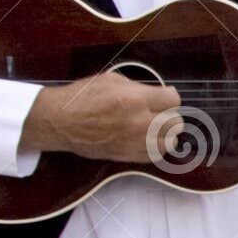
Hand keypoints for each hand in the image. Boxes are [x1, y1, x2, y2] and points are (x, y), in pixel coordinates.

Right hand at [20, 71, 182, 162]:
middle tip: (159, 112)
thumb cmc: (83, 97)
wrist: (61, 122)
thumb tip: (158, 94)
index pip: (174, 100)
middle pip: (176, 123)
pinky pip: (156, 156)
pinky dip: (156, 147)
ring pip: (170, 142)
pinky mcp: (128, 156)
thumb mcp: (113, 80)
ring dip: (166, 134)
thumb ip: (139, 88)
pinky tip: (147, 139)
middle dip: (169, 115)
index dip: (170, 97)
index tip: (163, 97)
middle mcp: (140, 122)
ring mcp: (135, 142)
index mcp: (136, 99)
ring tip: (155, 128)